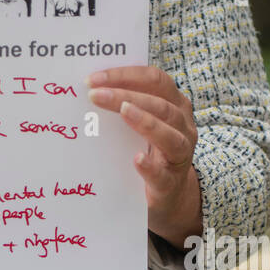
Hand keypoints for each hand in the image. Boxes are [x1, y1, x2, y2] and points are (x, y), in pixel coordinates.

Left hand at [86, 65, 201, 248]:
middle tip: (94, 95)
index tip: (93, 79)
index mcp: (175, 103)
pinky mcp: (171, 183)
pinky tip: (136, 159)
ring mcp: (181, 154)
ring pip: (170, 134)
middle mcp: (183, 125)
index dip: (125, 75)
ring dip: (144, 121)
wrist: (167, 193)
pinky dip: (150, 166)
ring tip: (122, 111)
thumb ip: (124, 105)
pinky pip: (163, 174)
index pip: (154, 79)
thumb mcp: (140, 122)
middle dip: (125, 95)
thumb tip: (87, 89)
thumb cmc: (148, 148)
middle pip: (159, 103)